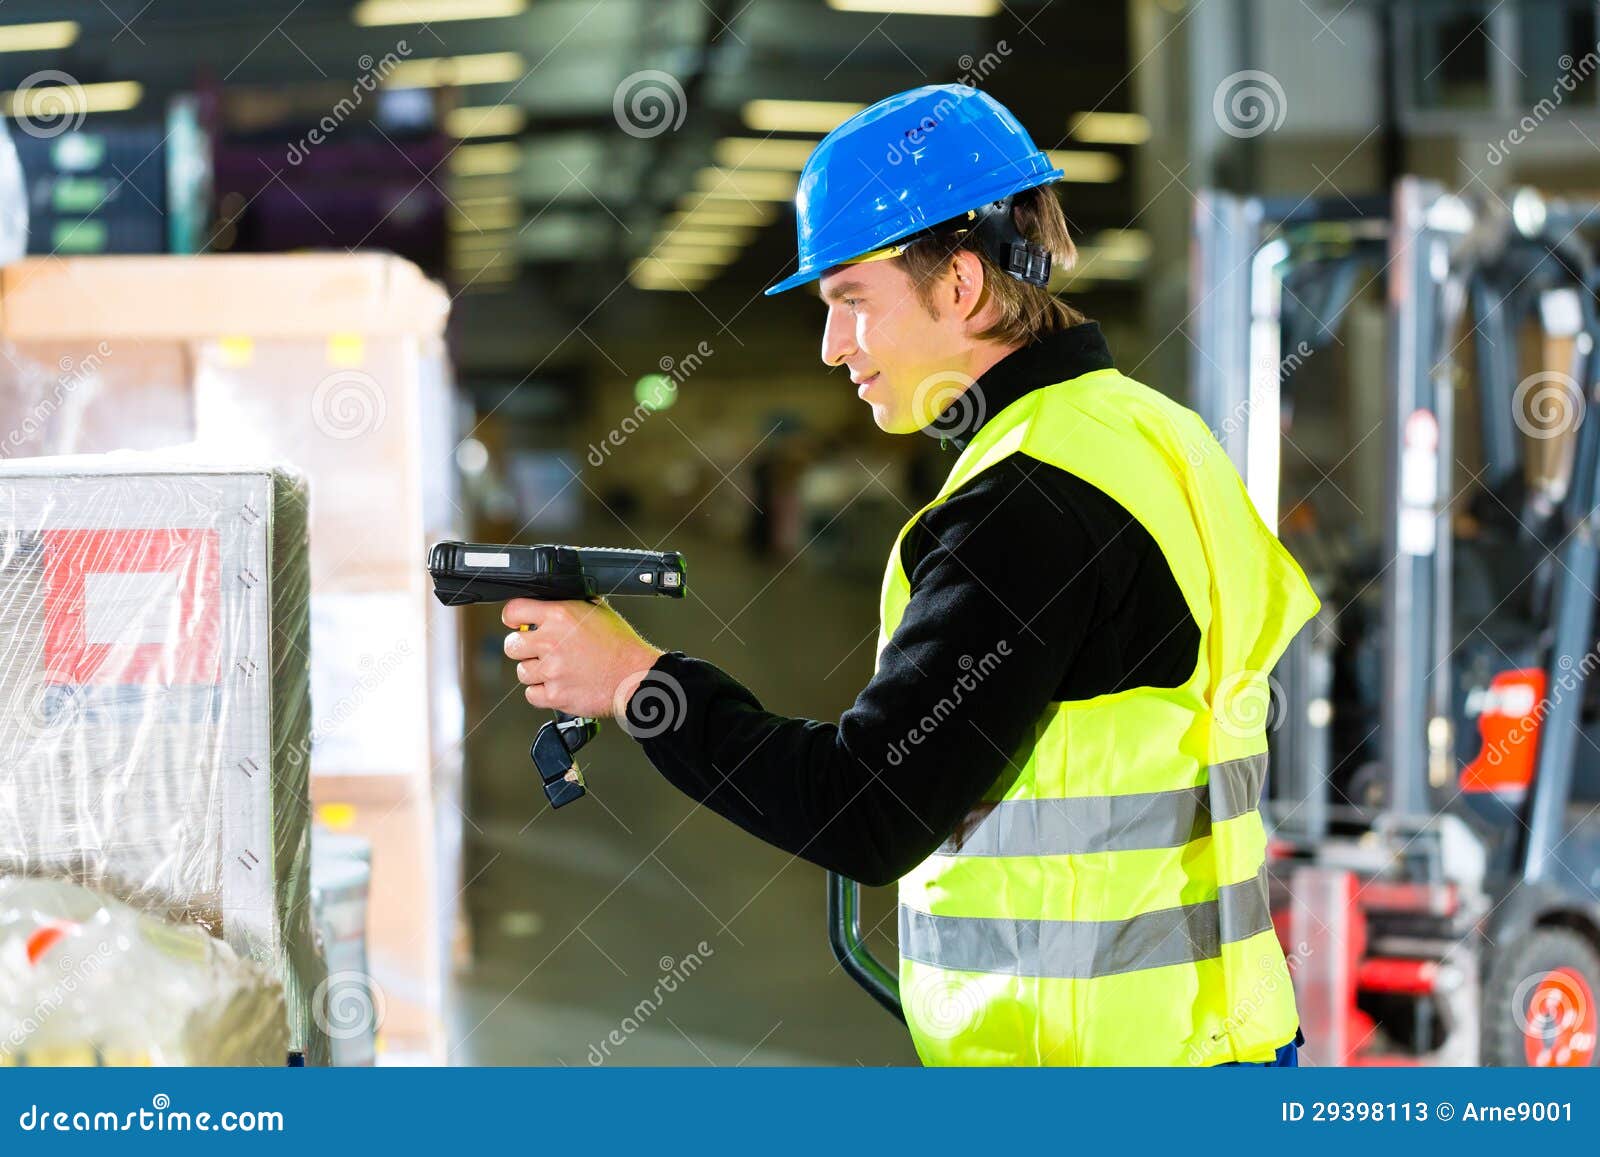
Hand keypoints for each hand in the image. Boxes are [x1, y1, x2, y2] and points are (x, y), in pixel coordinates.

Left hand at [502, 598, 664, 718]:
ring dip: (535, 671)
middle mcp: (551, 642)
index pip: (514, 610)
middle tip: (537, 649)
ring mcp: (552, 671)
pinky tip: (557, 684)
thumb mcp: (598, 611)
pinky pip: (532, 694)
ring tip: (555, 669)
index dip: (513, 617)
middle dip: (522, 647)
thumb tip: (554, 600)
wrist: (635, 677)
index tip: (516, 622)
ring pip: (522, 671)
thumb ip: (571, 605)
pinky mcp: (555, 695)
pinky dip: (541, 692)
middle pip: (512, 645)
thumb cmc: (621, 646)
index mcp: (560, 615)